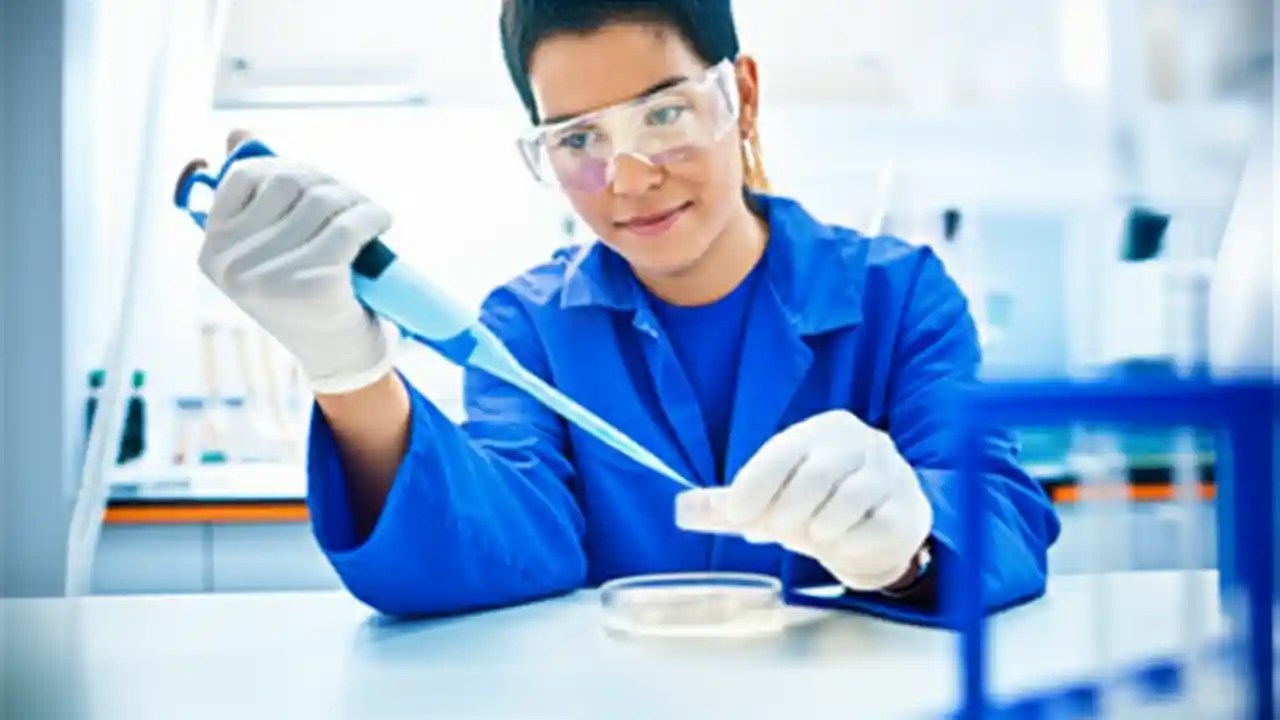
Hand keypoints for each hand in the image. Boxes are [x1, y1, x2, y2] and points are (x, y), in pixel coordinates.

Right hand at [199, 157, 398, 394]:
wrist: (337, 358)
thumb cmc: (306, 295)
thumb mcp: (270, 247)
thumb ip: (253, 194)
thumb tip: (238, 133)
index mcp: (213, 251)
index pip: (244, 175)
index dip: (285, 168)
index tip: (311, 184)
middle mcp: (232, 264)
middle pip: (288, 181)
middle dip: (326, 181)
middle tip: (350, 198)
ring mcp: (269, 276)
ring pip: (321, 200)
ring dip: (353, 198)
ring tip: (366, 212)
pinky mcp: (311, 285)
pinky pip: (348, 227)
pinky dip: (371, 216)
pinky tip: (381, 221)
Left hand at [676, 410, 932, 590]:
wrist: (882, 522)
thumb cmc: (818, 503)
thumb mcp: (772, 499)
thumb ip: (729, 505)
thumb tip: (680, 511)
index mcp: (822, 429)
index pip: (783, 451)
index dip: (754, 485)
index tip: (737, 516)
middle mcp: (861, 442)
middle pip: (817, 475)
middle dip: (787, 513)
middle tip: (778, 532)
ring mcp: (891, 473)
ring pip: (847, 503)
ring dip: (819, 530)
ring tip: (812, 535)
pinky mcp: (909, 508)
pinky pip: (876, 529)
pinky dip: (850, 546)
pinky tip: (842, 544)